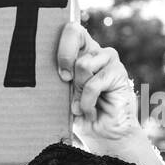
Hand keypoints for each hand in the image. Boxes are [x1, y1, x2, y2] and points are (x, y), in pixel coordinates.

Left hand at [56, 22, 142, 156]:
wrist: (103, 135)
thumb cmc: (78, 114)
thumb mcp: (61, 95)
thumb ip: (57, 78)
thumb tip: (47, 70)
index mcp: (77, 52)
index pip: (68, 29)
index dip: (58, 40)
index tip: (55, 69)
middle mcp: (92, 51)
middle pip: (74, 31)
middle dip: (64, 57)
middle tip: (65, 81)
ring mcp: (107, 59)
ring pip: (82, 64)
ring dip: (78, 90)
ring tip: (82, 104)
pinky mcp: (118, 72)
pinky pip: (94, 83)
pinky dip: (87, 101)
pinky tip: (91, 111)